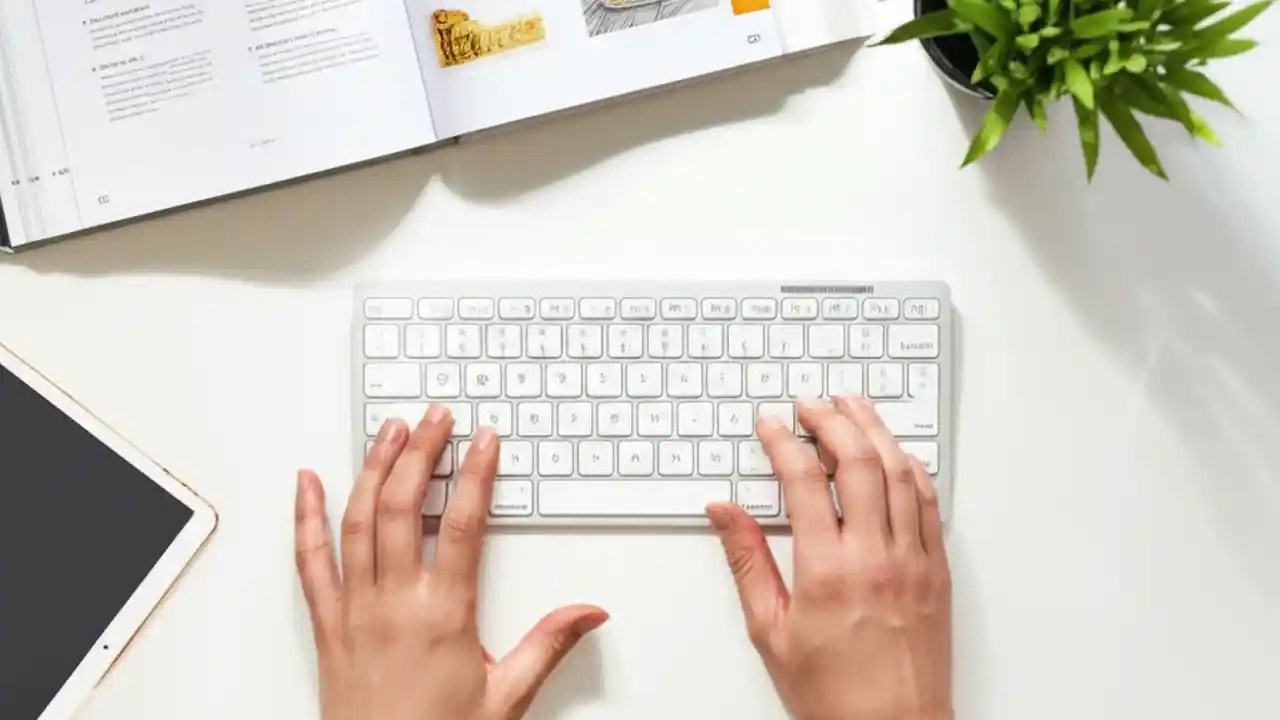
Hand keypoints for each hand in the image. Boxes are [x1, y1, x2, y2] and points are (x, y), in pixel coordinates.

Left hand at [294, 406, 607, 719]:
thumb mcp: (507, 697)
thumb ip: (547, 645)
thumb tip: (588, 612)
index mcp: (443, 615)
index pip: (462, 525)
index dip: (474, 475)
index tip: (484, 441)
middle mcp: (393, 604)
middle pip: (403, 507)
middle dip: (420, 452)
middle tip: (436, 417)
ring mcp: (353, 610)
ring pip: (357, 521)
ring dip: (372, 469)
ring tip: (389, 431)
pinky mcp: (327, 625)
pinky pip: (309, 561)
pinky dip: (305, 516)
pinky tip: (307, 483)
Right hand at [707, 396, 951, 719]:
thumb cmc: (834, 696)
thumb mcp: (771, 630)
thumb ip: (747, 562)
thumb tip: (724, 513)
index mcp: (828, 571)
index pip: (805, 481)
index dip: (784, 442)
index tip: (770, 425)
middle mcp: (877, 557)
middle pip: (859, 461)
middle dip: (832, 420)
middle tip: (811, 403)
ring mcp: (914, 561)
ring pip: (900, 473)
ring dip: (876, 430)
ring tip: (854, 406)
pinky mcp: (938, 572)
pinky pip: (930, 502)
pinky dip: (911, 468)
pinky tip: (896, 453)